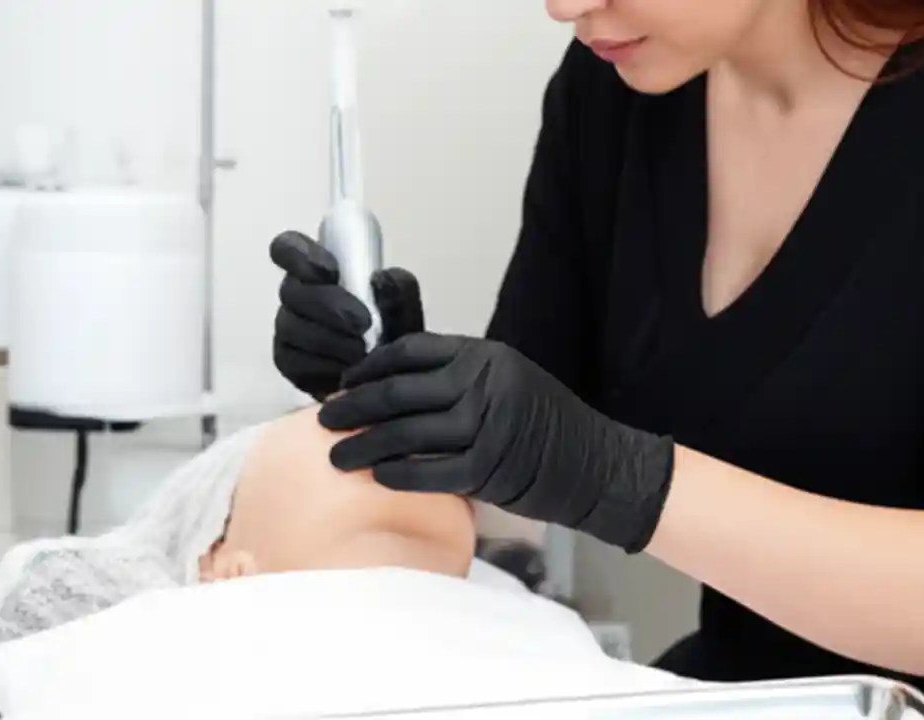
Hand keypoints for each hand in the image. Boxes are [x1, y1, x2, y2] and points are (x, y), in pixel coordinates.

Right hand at [270, 231, 423, 399]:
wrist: (391, 376)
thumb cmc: (392, 332)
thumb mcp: (404, 310)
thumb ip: (399, 289)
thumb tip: (379, 278)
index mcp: (319, 269)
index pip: (289, 248)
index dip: (300, 255)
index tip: (331, 271)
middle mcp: (297, 295)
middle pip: (292, 291)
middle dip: (328, 305)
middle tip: (363, 324)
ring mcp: (288, 328)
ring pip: (291, 327)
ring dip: (328, 339)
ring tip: (361, 353)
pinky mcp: (287, 362)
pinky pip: (293, 361)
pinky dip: (322, 365)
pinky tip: (344, 371)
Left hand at [318, 333, 675, 551]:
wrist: (597, 464)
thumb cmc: (546, 426)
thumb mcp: (507, 381)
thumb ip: (459, 378)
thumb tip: (393, 387)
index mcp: (485, 355)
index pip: (410, 352)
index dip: (369, 368)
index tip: (344, 383)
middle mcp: (485, 382)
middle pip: (400, 391)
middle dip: (354, 407)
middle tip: (325, 420)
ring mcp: (489, 424)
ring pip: (408, 433)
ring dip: (365, 446)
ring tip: (338, 456)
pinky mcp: (491, 467)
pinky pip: (431, 471)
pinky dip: (399, 474)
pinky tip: (379, 477)